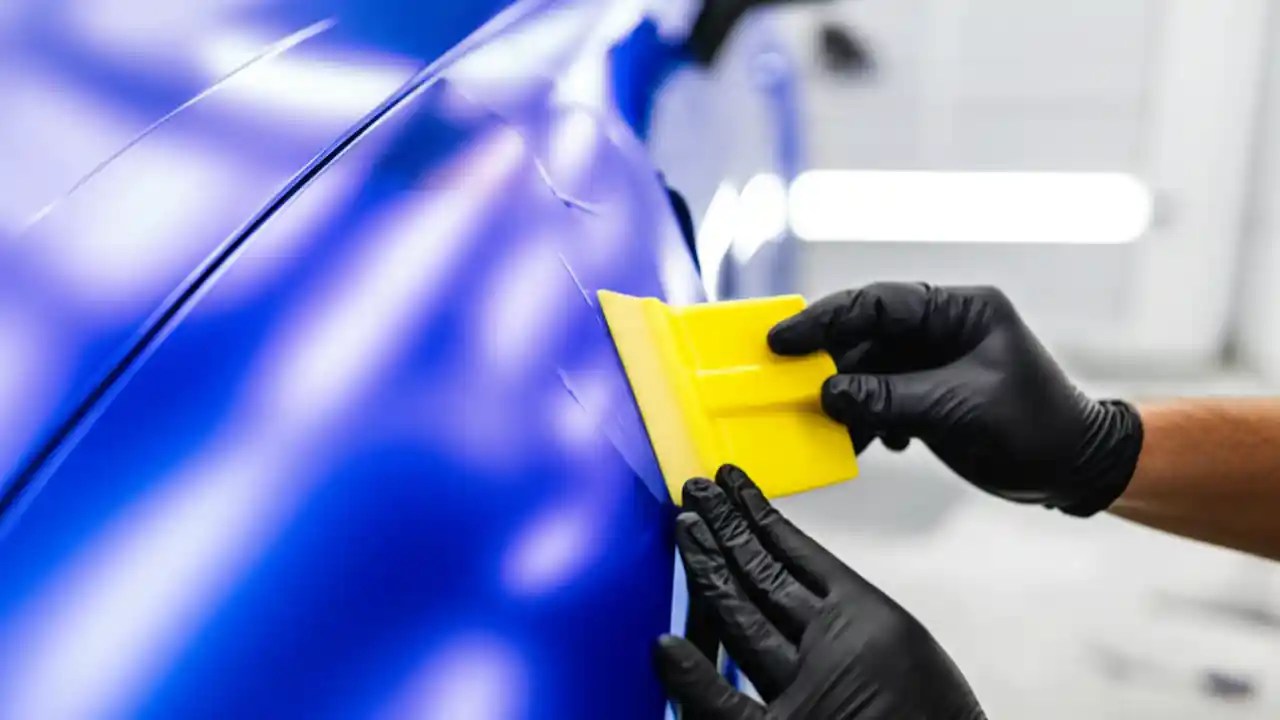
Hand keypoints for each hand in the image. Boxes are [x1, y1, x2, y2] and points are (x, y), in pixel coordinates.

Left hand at [655, 465, 984, 719]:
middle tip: (697, 491)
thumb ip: (855, 623)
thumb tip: (806, 597)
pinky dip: (693, 676)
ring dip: (710, 565)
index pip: (801, 553)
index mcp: (872, 619)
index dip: (760, 516)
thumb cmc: (937, 719)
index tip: (735, 486)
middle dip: (725, 528)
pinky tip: (664, 643)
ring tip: (688, 525)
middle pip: (764, 573)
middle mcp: (836, 645)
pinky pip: (726, 705)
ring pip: (744, 614)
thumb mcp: (906, 655)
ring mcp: (805, 690)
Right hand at [768, 283, 1142, 515]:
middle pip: (867, 334)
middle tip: (786, 385)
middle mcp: (944, 328)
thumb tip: (827, 395)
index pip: (879, 302)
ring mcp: (936, 361)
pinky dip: (866, 418)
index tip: (781, 342)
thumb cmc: (1034, 429)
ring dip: (846, 398)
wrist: (1075, 470)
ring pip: (869, 370)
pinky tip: (868, 442)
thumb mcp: (958, 410)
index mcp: (960, 310)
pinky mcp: (930, 393)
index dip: (825, 319)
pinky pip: (881, 396)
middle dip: (829, 363)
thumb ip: (889, 399)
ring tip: (825, 425)